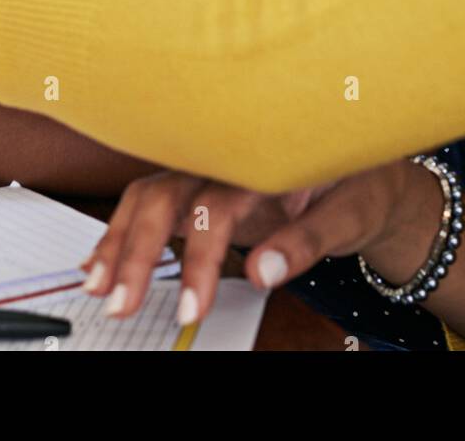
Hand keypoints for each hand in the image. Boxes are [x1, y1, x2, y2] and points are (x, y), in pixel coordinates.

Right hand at [82, 161, 439, 325]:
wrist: (366, 164)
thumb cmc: (359, 184)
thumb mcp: (350, 214)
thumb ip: (306, 243)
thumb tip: (261, 274)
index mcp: (260, 158)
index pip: (214, 205)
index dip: (198, 257)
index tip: (190, 307)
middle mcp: (224, 156)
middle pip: (165, 194)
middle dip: (136, 249)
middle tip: (121, 303)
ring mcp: (208, 167)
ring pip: (148, 194)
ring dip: (118, 239)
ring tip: (98, 285)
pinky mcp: (201, 184)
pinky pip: (151, 200)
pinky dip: (123, 231)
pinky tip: (101, 261)